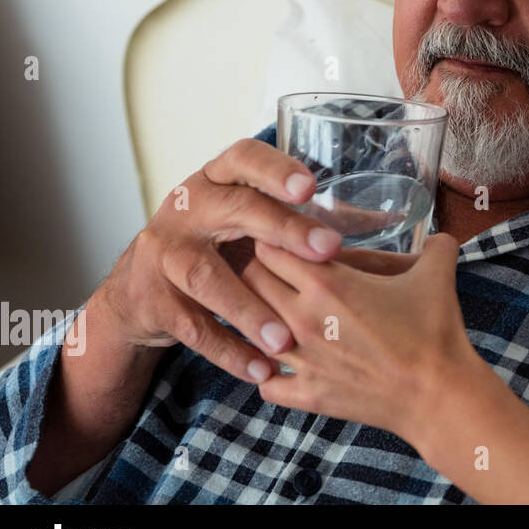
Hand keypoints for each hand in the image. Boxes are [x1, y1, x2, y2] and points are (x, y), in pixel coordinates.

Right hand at [96, 139, 344, 383]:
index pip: (243, 158)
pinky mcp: (153, 300)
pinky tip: (263, 369)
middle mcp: (188, 208)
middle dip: (282, 228)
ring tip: (287, 339)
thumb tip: (388, 220)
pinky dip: (229, 351)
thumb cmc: (221, 245)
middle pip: (234, 209)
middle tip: (329, 248)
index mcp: (218, 180)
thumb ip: (309, 220)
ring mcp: (165, 254)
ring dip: (249, 309)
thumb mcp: (253, 222)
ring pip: (206, 277)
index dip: (275, 170)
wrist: (140, 287)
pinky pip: (193, 328)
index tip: (312, 186)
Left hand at [245, 233, 472, 441]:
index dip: (276, 240)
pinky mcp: (306, 393)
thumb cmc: (434, 332)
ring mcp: (300, 359)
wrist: (438, 394)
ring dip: (261, 319)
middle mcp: (302, 317)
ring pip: (251, 329)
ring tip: (278, 313)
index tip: (285, 242)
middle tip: (279, 271)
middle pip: (251, 281)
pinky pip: (265, 382)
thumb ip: (435, 244)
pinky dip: (269, 372)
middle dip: (260, 270)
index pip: (271, 248)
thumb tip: (438, 235)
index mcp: (326, 282)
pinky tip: (285, 364)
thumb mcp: (437, 275)